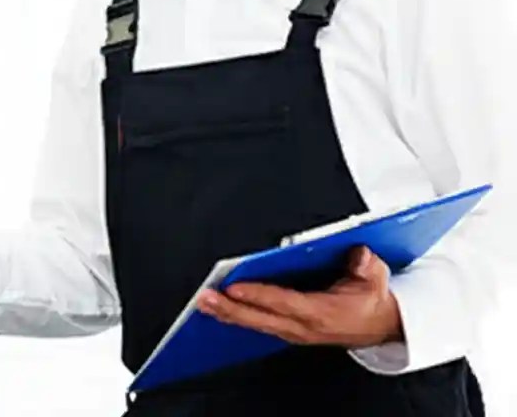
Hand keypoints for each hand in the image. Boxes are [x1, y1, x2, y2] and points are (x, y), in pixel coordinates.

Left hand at [195, 246, 403, 348]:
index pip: (284, 303)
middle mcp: (304, 327)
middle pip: (261, 319)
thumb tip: (358, 254)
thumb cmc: (371, 300)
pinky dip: (238, 318)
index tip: (234, 288)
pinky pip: (259, 325)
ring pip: (256, 324)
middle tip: (205, 299)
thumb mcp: (376, 278)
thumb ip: (367, 265)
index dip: (259, 296)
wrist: (381, 325)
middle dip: (231, 309)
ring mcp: (295, 332)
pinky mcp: (289, 331)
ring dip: (228, 315)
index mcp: (322, 313)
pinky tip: (219, 311)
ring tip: (204, 304)